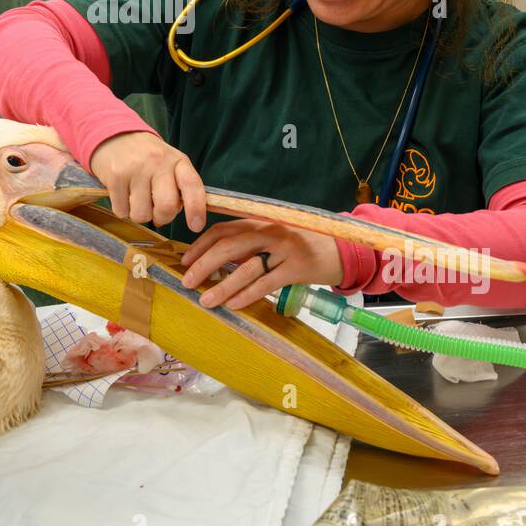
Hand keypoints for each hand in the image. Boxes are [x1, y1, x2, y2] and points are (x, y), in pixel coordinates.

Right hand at [90, 132, 206, 231]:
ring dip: (140, 215)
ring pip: (142, 214)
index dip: (197, 208)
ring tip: (137, 199)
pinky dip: (123, 210)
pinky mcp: (115, 177)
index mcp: (177, 160)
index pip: (192, 185)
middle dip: (162, 218)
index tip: (196, 226)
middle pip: (166, 206)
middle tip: (157, 214)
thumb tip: (182, 214)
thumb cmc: (148, 156)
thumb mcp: (170, 162)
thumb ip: (179, 185)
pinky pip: (122, 211)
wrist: (115, 136)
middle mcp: (157, 162)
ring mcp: (135, 169)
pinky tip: (124, 195)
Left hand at [180, 216, 343, 308]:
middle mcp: (270, 230)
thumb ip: (248, 243)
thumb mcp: (272, 237)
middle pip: (229, 246)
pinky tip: (233, 305)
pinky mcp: (297, 268)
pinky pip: (266, 283)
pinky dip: (247, 294)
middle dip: (204, 264)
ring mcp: (285, 249)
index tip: (185, 261)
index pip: (223, 229)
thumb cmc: (300, 245)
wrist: (341, 249)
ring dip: (223, 285)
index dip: (201, 245)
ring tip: (206, 300)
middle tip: (188, 282)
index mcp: (260, 221)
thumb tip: (212, 261)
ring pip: (246, 267)